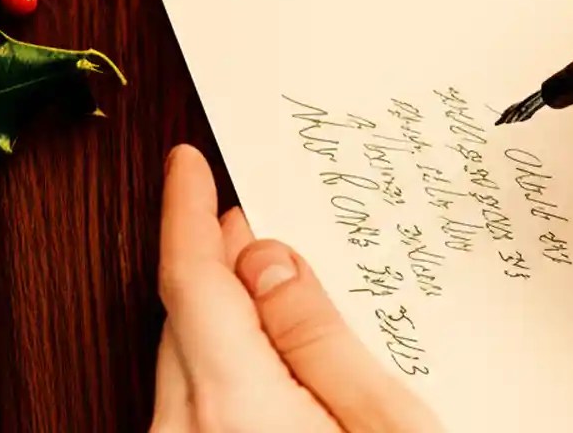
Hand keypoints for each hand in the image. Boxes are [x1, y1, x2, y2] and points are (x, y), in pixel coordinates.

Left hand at [151, 144, 442, 431]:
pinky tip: (271, 357)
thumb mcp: (386, 422)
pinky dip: (224, 362)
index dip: (188, 212)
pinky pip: (195, 400)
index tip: (187, 166)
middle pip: (185, 318)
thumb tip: (271, 263)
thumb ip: (320, 338)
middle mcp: (188, 432)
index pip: (191, 281)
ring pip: (187, 358)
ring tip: (280, 289)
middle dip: (222, 261)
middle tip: (261, 223)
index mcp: (234, 404)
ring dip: (224, 317)